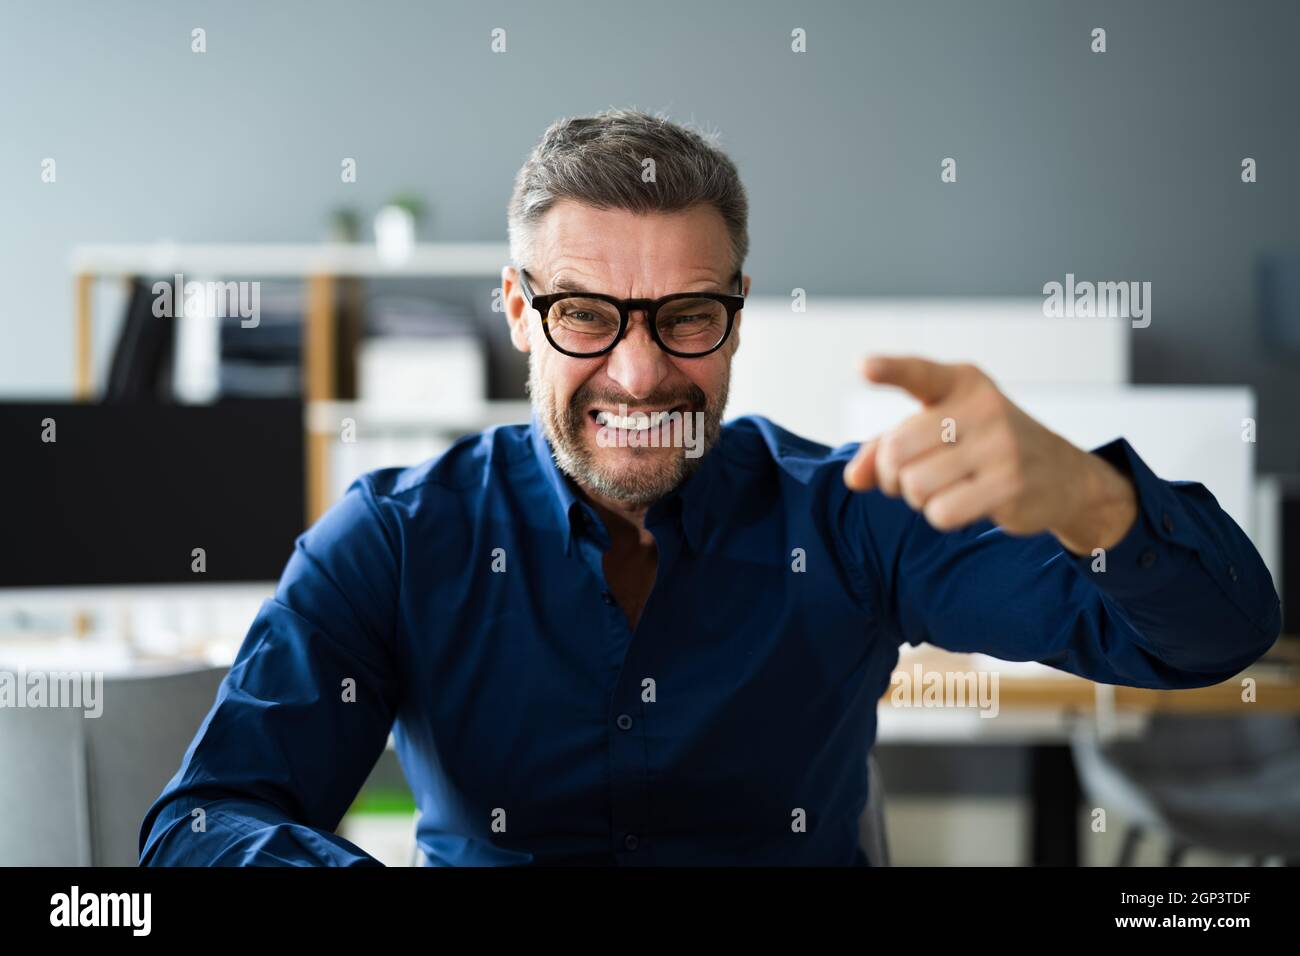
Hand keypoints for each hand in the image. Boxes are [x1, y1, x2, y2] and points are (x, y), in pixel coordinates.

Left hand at [842, 355, 1137, 553]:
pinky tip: (968, 503)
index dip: (889, 370)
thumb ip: (889, 445)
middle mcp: (981, 408)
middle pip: (896, 450)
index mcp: (962, 383)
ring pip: (915, 486)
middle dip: (891, 475)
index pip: (919, 372)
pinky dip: (942, 516)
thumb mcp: (942, 431)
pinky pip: (941, 513)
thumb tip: (853, 478)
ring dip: (917, 499)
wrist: (1064, 475)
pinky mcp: (1010, 485)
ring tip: (945, 489)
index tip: (863, 367)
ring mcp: (999, 446)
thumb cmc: (986, 447)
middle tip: (911, 478)